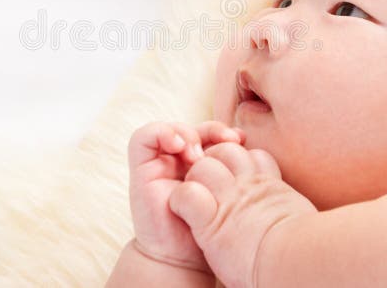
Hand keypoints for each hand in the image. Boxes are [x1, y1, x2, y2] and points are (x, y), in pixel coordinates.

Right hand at [127, 120, 245, 271]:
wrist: (179, 258)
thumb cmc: (205, 228)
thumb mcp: (224, 193)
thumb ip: (231, 169)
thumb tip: (245, 141)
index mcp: (199, 165)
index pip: (211, 134)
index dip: (224, 131)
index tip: (241, 140)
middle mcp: (177, 161)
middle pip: (192, 128)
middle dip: (211, 130)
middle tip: (226, 141)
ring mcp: (158, 163)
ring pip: (170, 128)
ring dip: (187, 134)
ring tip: (198, 154)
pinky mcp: (140, 168)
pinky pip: (143, 138)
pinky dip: (162, 134)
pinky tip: (178, 146)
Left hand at [168, 142, 317, 287]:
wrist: (297, 261)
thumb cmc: (305, 250)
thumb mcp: (302, 218)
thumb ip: (291, 209)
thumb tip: (301, 216)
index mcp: (271, 187)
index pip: (254, 156)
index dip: (243, 163)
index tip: (240, 180)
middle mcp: (250, 186)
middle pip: (226, 151)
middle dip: (214, 161)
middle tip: (211, 184)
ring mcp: (230, 199)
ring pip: (204, 166)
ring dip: (196, 177)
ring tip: (197, 196)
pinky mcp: (211, 220)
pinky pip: (186, 194)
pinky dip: (181, 201)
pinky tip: (184, 213)